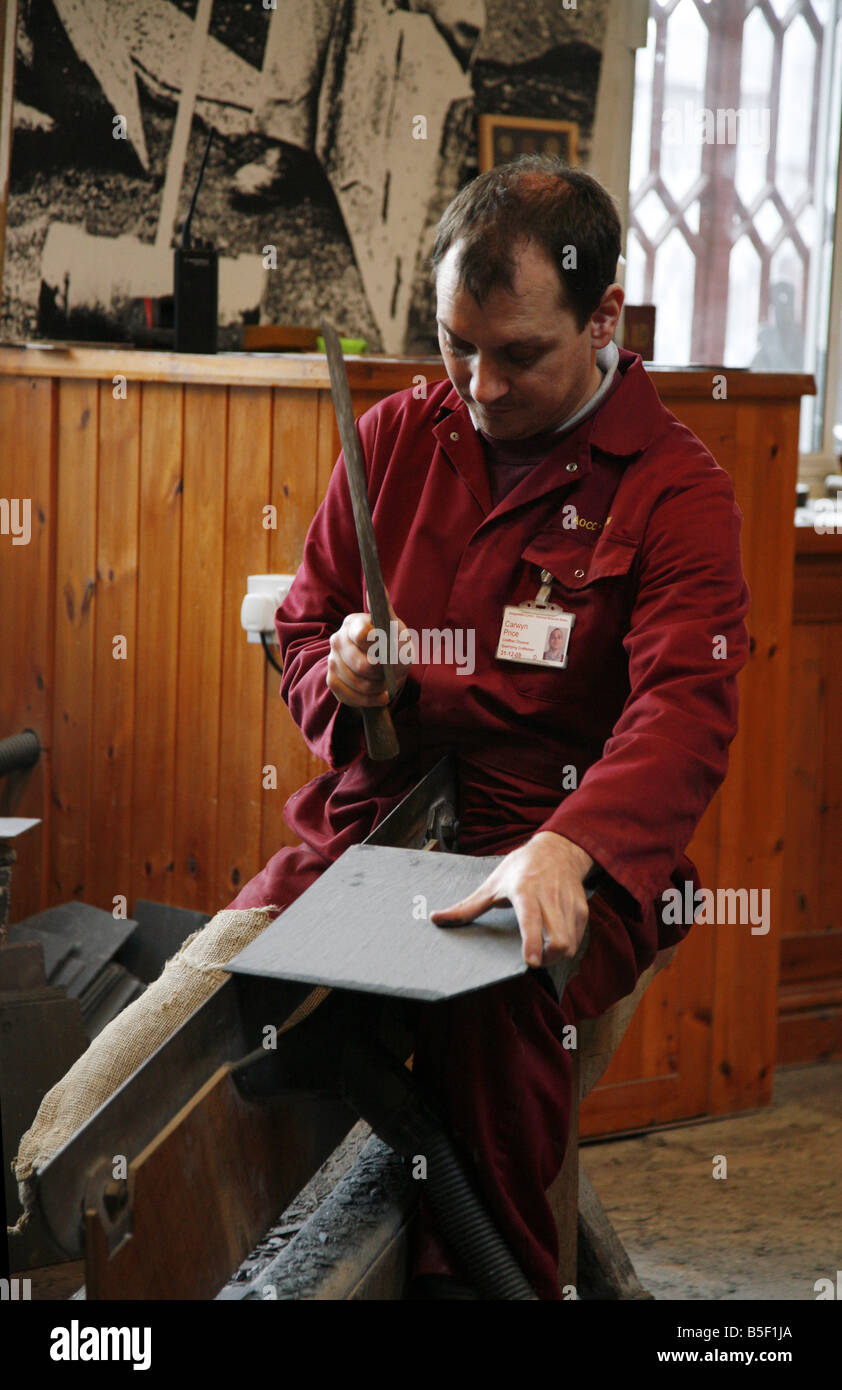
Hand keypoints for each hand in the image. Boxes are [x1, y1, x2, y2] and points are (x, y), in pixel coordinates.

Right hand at [326, 606, 412, 708]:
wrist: (385, 667)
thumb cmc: (392, 643)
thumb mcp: (395, 627)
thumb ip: (386, 612)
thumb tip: (378, 588)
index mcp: (353, 622)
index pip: (363, 635)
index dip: (378, 647)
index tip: (389, 652)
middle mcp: (337, 639)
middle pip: (360, 664)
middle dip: (382, 674)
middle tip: (391, 673)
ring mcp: (332, 660)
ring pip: (356, 681)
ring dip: (377, 688)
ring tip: (388, 685)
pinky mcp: (332, 679)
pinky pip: (347, 695)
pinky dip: (368, 700)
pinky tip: (381, 697)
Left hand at [430, 832, 593, 966]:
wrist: (557, 850)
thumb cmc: (520, 867)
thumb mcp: (492, 884)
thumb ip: (467, 907)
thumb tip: (436, 919)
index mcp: (525, 890)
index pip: (531, 919)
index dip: (532, 942)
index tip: (530, 961)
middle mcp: (550, 897)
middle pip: (559, 940)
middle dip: (547, 959)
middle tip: (533, 959)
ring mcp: (568, 904)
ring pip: (570, 944)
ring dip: (555, 955)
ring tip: (541, 951)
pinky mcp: (582, 910)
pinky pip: (577, 940)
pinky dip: (566, 947)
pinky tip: (553, 939)